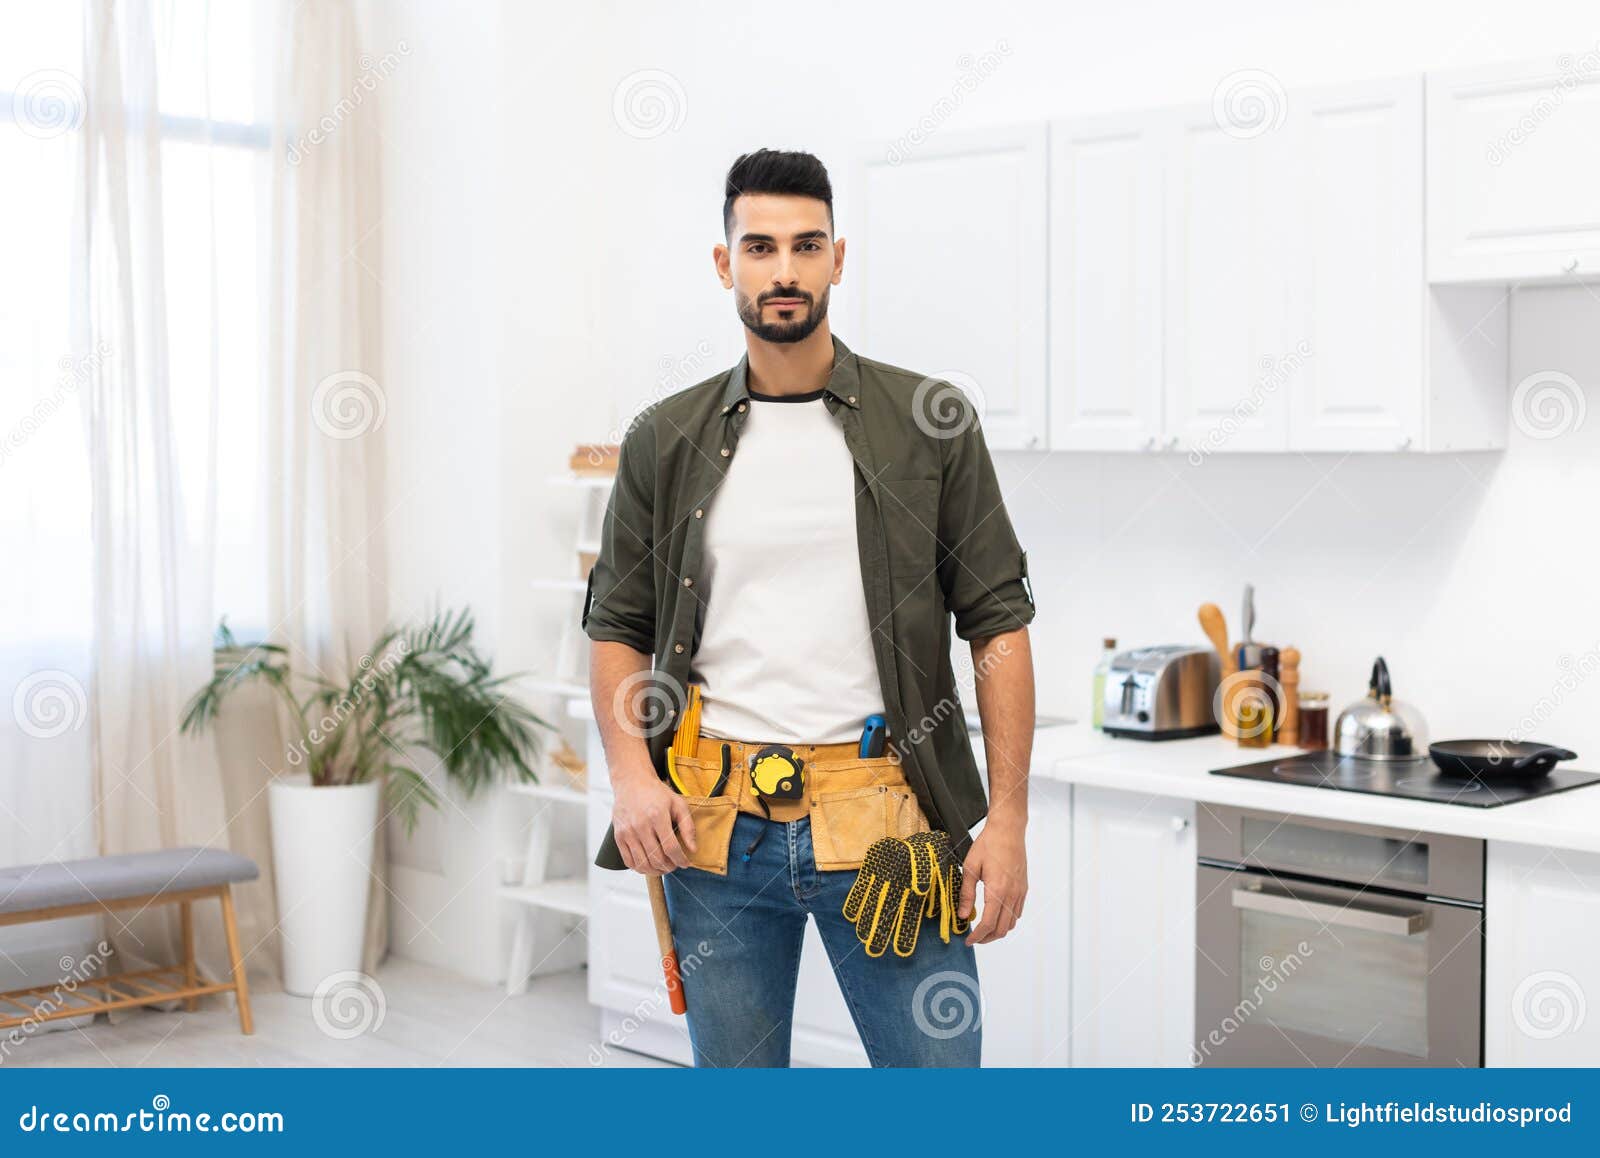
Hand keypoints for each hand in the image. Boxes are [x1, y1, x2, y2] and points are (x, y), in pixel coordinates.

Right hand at [611, 760, 696, 874]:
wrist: (632, 782)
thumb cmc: (657, 793)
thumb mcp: (678, 804)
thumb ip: (688, 827)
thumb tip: (693, 849)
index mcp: (657, 816)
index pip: (671, 848)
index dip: (680, 860)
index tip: (686, 863)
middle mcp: (640, 825)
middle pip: (657, 858)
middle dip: (670, 867)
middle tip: (675, 864)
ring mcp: (627, 832)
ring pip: (643, 863)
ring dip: (656, 870)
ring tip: (664, 866)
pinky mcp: (618, 836)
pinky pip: (629, 861)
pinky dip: (640, 868)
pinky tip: (649, 864)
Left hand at [959, 818, 1026, 944]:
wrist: (1008, 830)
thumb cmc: (988, 845)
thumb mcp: (970, 868)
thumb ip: (966, 894)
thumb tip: (963, 915)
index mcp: (997, 890)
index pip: (988, 924)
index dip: (977, 937)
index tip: (968, 941)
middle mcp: (1012, 894)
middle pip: (1001, 929)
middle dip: (987, 938)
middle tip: (974, 938)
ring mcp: (1020, 892)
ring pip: (1011, 923)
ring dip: (997, 930)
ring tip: (983, 928)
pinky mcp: (1023, 888)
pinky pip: (1017, 912)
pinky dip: (1006, 920)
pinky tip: (995, 915)